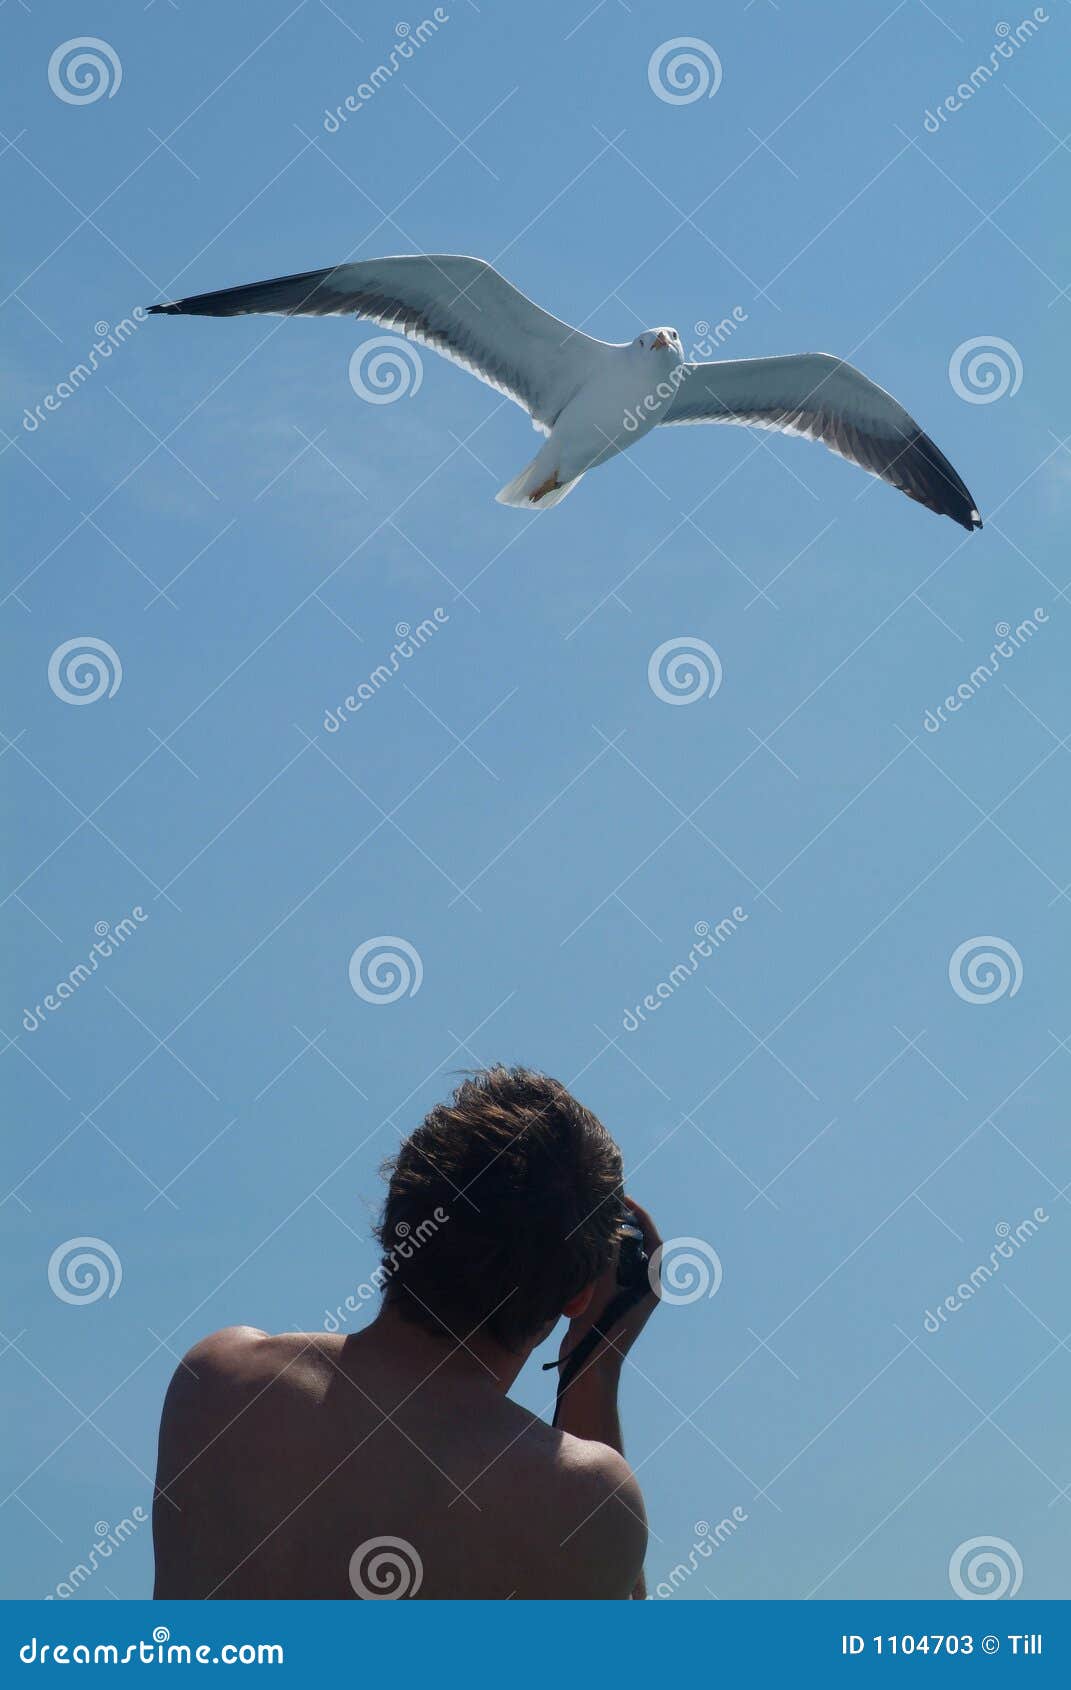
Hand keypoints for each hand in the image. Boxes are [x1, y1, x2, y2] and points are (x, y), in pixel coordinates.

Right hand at [560, 1198, 661, 1374]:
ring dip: (607, 1244)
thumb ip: (607, 1257)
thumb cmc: (602, 1331)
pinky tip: (579, 1254)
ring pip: (620, 1260)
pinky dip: (596, 1261)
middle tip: (603, 1210)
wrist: (590, 1369)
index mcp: (651, 1286)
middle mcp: (643, 1289)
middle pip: (638, 1247)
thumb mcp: (603, 1289)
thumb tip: (610, 1225)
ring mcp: (627, 1297)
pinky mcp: (610, 1303)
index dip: (642, 1217)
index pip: (655, 1241)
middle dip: (622, 1226)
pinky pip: (606, 1273)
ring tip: (590, 1227)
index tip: (624, 1200)